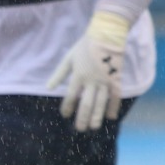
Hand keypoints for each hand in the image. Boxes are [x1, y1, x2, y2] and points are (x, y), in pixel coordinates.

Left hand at [49, 11, 128, 132]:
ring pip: (101, 103)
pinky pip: (115, 96)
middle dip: (82, 117)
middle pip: (86, 103)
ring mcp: (105, 81)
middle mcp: (92, 81)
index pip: (70, 96)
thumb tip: (48, 88)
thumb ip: (59, 74)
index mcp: (78, 76)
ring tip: (93, 127)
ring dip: (97, 116)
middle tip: (80, 129)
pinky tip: (111, 117)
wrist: (106, 35)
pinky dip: (113, 107)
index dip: (67, 107)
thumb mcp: (68, 58)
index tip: (65, 115)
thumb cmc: (85, 46)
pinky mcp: (116, 79)